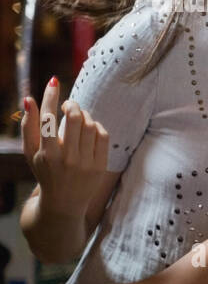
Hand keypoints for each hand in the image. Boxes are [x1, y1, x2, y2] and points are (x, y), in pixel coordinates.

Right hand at [21, 77, 108, 215]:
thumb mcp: (30, 152)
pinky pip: (103, 135)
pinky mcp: (100, 166)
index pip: (48, 118)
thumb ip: (29, 126)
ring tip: (77, 118)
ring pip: (89, 125)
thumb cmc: (44, 170)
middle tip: (68, 104)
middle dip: (72, 104)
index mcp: (46, 154)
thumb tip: (29, 99)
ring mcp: (85, 163)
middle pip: (73, 118)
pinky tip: (89, 128)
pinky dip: (96, 126)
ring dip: (84, 115)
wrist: (64, 202)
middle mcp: (66, 159)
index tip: (54, 81)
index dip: (51, 96)